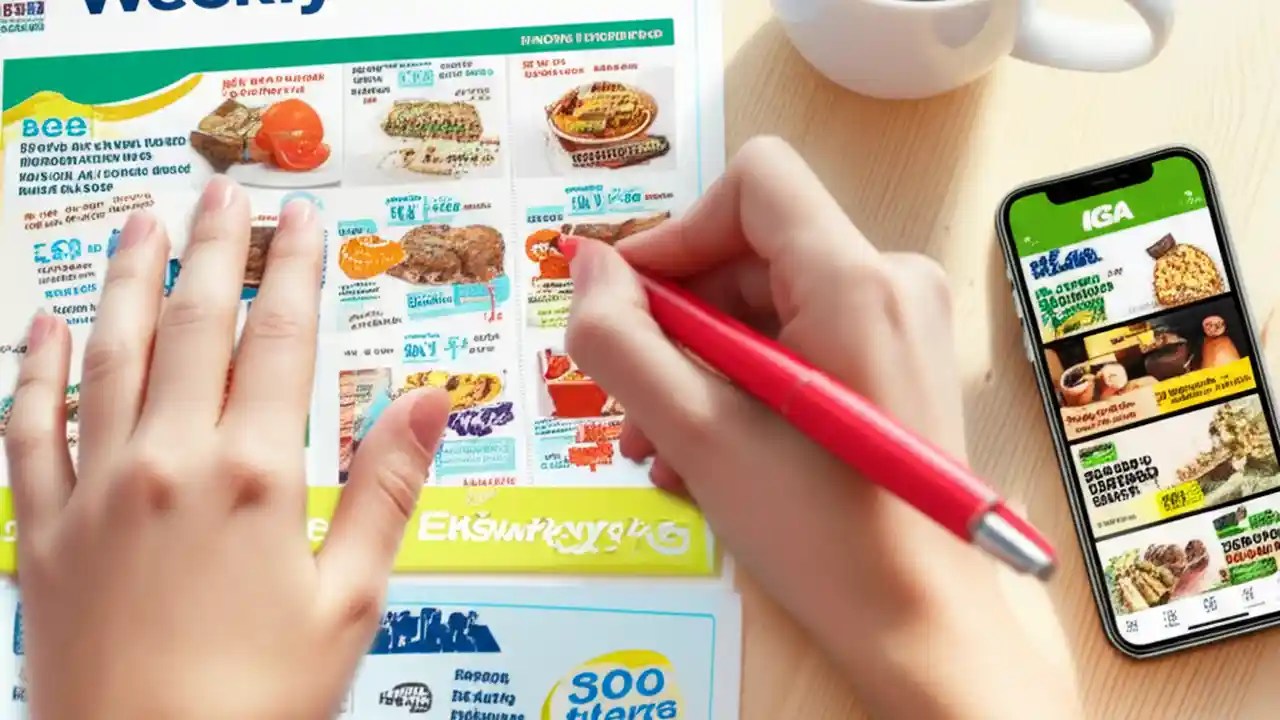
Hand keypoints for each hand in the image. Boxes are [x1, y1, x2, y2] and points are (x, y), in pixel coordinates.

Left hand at [7, 177, 449, 718]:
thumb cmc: (256, 704)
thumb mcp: (350, 602)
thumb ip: (385, 492)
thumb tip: (428, 406)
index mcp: (255, 477)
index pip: (280, 342)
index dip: (294, 272)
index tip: (300, 221)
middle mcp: (170, 464)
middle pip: (195, 327)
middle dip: (214, 250)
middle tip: (224, 191)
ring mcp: (97, 491)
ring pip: (111, 356)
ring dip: (127, 282)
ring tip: (140, 224)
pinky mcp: (42, 532)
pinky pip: (28, 430)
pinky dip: (35, 372)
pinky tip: (45, 328)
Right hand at [564, 138, 1081, 719]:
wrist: (919, 625)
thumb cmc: (825, 537)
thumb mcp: (698, 435)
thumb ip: (623, 342)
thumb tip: (587, 267)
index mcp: (856, 281)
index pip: (754, 182)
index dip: (677, 234)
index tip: (630, 306)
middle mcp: (888, 283)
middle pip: (748, 253)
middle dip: (676, 326)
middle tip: (633, 406)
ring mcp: (896, 325)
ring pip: (761, 307)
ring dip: (696, 373)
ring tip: (664, 449)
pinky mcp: (890, 363)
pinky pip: (792, 343)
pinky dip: (739, 389)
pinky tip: (708, 456)